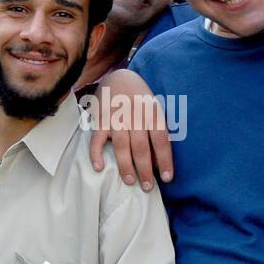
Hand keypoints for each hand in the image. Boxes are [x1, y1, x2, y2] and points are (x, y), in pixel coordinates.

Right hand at [86, 68, 173, 190]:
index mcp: (152, 113)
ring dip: (125, 166)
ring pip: (121, 146)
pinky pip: (97, 138)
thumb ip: (156, 131)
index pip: (161, 140)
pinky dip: (96, 153)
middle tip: (147, 187)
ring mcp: (116, 118)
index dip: (165, 160)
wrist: (120, 76)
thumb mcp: (154, 109)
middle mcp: (135, 116)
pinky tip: (99, 167)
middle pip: (141, 147)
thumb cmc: (141, 99)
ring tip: (129, 182)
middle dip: (145, 169)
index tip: (167, 178)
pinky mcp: (101, 119)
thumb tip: (159, 161)